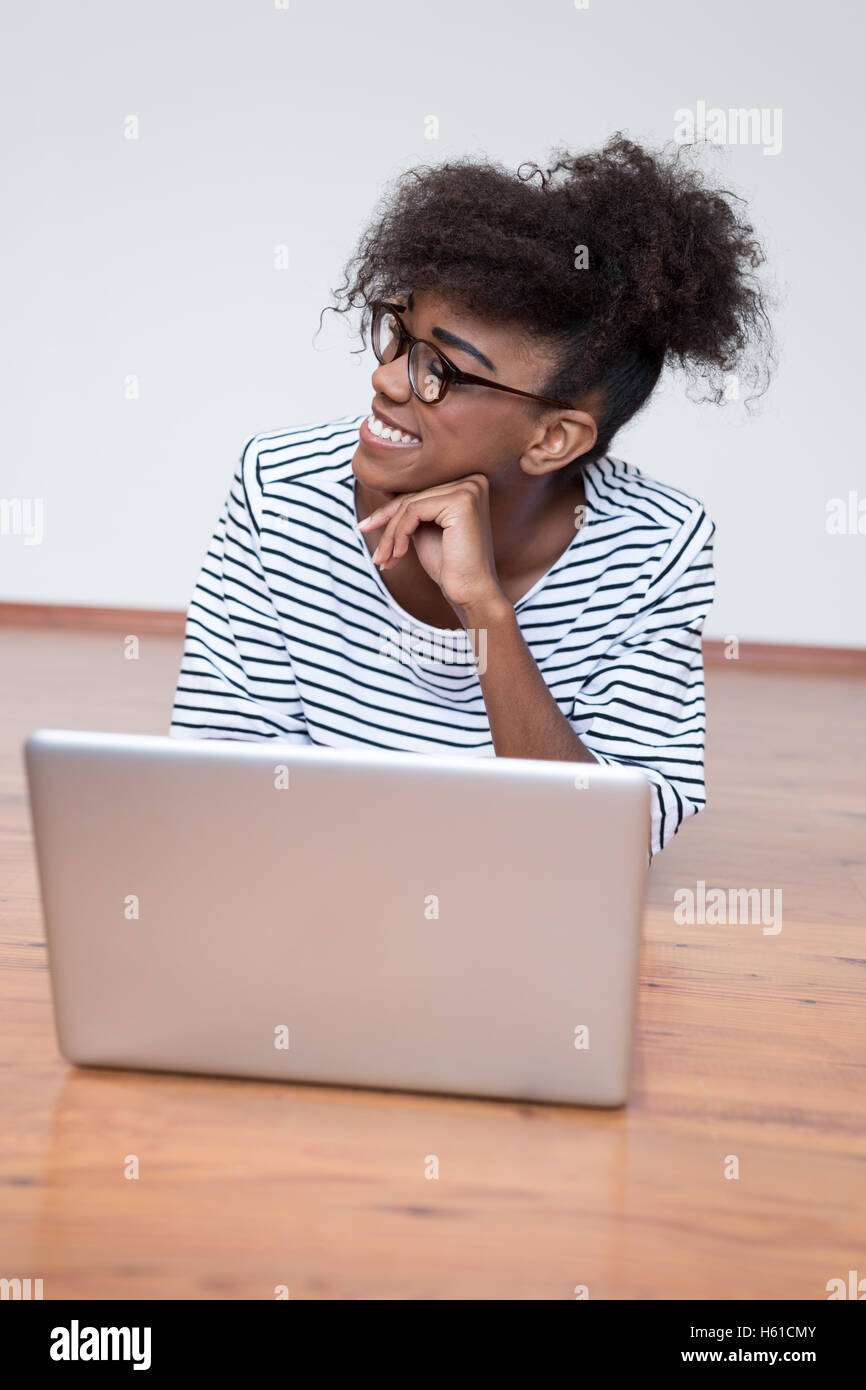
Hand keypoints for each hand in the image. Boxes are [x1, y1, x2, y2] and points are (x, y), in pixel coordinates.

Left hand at [357, 474, 506, 621]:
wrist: (471, 591)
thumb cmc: (450, 565)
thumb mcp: (425, 529)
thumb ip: (412, 508)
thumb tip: (386, 488)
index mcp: (468, 484)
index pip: (418, 492)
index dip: (390, 512)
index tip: (365, 527)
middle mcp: (472, 480)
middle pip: (413, 496)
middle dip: (386, 523)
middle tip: (375, 551)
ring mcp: (468, 489)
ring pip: (410, 504)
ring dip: (390, 534)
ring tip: (384, 558)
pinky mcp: (461, 501)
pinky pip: (414, 511)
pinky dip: (399, 533)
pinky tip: (400, 554)